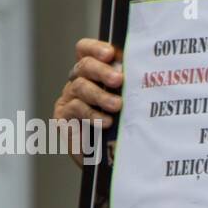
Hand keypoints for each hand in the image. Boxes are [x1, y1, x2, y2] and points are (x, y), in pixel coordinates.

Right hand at [54, 38, 122, 167]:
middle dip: (102, 71)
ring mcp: (69, 98)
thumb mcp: (130, 104)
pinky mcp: (63, 117)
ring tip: (117, 106)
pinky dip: (93, 115)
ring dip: (101, 96)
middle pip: (84, 65)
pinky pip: (76, 109)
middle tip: (119, 80)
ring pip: (80, 87)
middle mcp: (79, 81)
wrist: (110, 160)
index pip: (85, 50)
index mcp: (93, 73)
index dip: (94, 48)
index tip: (110, 53)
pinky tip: (106, 122)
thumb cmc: (123, 128)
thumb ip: (130, 87)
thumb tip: (145, 72)